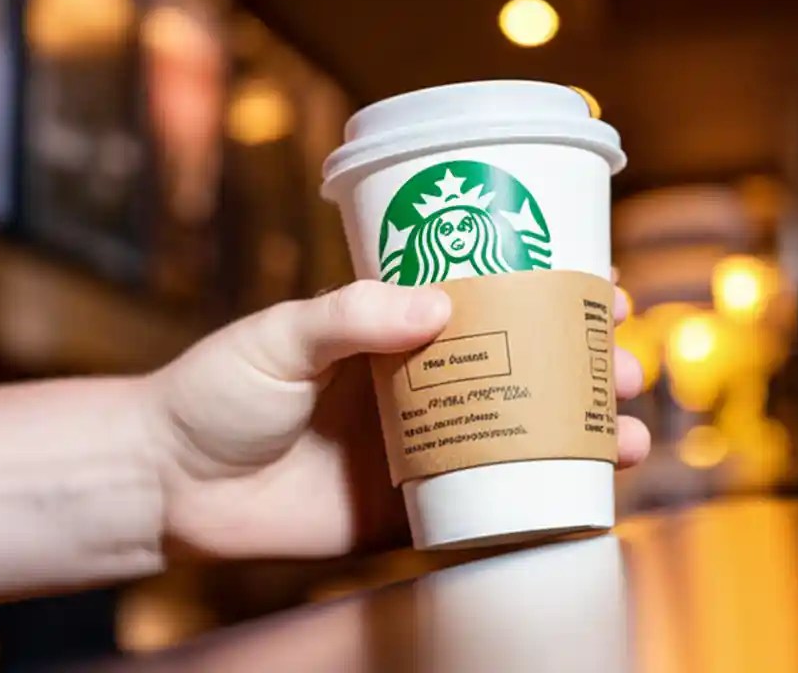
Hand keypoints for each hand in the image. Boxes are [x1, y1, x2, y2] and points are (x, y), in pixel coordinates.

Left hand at [144, 280, 648, 557]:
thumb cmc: (213, 393)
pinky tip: (586, 499)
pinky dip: (537, 505)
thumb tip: (439, 306)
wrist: (167, 485)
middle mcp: (418, 389)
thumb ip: (350, 316)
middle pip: (523, 373)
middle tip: (626, 364)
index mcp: (393, 334)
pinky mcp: (406, 513)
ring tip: (629, 436)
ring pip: (519, 441)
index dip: (549, 295)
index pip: (488, 305)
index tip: (602, 285)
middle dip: (586, 369)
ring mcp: (418, 451)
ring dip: (582, 438)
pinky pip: (483, 509)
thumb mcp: (279, 336)